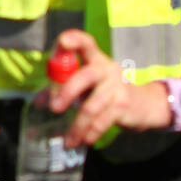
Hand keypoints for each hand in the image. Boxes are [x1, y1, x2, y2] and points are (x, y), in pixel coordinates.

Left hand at [48, 29, 172, 147]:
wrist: (141, 104)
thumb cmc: (103, 90)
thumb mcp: (85, 84)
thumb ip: (62, 87)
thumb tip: (39, 103)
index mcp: (94, 59)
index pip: (86, 43)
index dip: (74, 40)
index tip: (64, 40)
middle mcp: (107, 69)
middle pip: (85, 76)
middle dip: (67, 92)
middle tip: (54, 108)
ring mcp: (117, 86)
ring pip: (91, 106)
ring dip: (77, 126)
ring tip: (68, 139)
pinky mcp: (123, 105)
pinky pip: (102, 121)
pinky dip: (90, 133)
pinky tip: (83, 141)